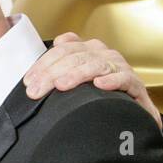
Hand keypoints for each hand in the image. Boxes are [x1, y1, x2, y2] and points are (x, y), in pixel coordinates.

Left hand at [23, 32, 162, 128]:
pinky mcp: (134, 83)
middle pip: (74, 57)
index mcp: (87, 49)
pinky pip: (123, 78)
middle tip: (36, 91)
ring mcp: (119, 66)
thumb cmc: (100, 96)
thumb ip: (57, 72)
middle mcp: (103, 54)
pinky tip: (100, 85)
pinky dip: (112, 80)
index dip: (43, 64)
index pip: (61, 50)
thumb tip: (32, 75)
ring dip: (77, 75)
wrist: (132, 113)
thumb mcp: (76, 81)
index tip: (28, 81)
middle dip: (51, 73)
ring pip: (95, 64)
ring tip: (61, 85)